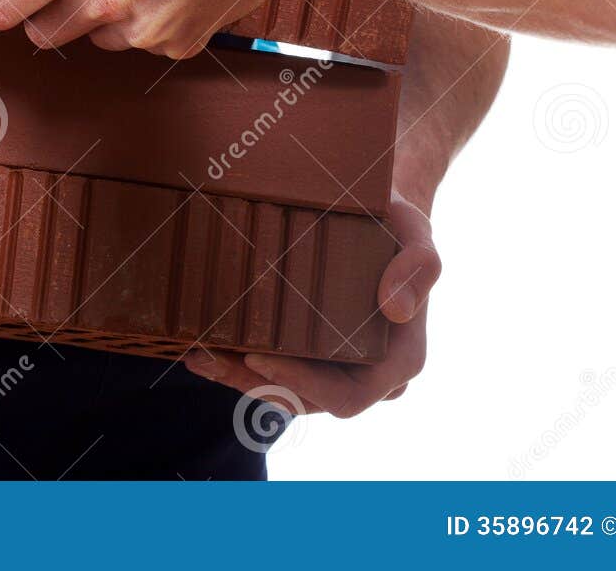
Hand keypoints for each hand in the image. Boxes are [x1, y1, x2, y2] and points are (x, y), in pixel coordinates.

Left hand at [184, 192, 438, 417]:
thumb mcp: (415, 232)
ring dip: (237, 379)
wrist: (377, 214)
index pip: (348, 396)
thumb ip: (419, 265)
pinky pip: (276, 371)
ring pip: (285, 392)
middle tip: (208, 357)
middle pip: (306, 401)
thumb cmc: (397, 224)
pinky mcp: (312, 354)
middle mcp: (369, 374)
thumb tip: (396, 309)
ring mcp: (338, 368)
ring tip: (196, 353)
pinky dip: (238, 363)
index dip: (302, 387)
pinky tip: (202, 346)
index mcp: (398, 360)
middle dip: (253, 385)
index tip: (257, 358)